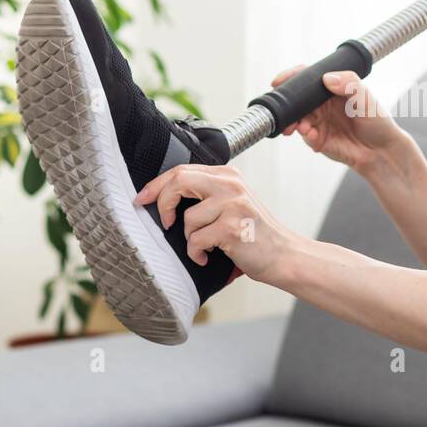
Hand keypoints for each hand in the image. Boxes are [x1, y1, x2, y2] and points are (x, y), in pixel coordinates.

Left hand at [132, 163, 300, 286]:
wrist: (284, 255)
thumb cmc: (256, 234)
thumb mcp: (233, 204)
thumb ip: (207, 195)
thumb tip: (164, 199)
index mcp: (228, 175)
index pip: (183, 170)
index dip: (157, 185)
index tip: (143, 198)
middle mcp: (230, 185)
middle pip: (179, 181)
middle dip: (162, 202)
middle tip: (163, 222)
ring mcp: (232, 204)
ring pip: (187, 219)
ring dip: (191, 239)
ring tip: (206, 246)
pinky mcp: (232, 226)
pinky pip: (196, 241)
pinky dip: (198, 253)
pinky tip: (210, 256)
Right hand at [268, 64, 407, 170]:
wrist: (382, 151)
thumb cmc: (377, 122)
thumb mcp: (366, 98)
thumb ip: (349, 84)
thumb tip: (327, 78)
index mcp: (333, 89)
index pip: (307, 78)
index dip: (292, 78)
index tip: (280, 81)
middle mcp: (322, 105)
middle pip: (297, 99)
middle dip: (287, 104)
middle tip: (285, 110)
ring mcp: (319, 122)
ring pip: (298, 118)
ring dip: (295, 122)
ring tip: (304, 128)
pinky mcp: (319, 139)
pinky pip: (306, 136)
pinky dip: (307, 136)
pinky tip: (314, 137)